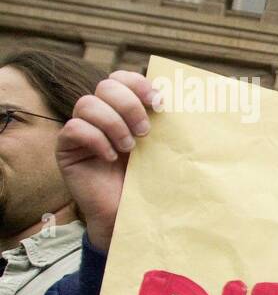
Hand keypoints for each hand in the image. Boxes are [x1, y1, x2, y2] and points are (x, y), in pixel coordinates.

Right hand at [57, 71, 155, 250]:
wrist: (132, 216)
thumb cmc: (152, 181)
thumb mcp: (164, 149)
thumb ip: (169, 125)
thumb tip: (193, 102)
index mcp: (125, 110)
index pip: (122, 78)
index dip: (138, 83)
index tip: (159, 103)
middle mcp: (102, 115)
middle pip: (106, 85)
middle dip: (129, 105)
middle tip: (145, 132)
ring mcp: (82, 130)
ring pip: (87, 103)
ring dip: (113, 124)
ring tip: (130, 149)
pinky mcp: (67, 148)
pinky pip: (73, 128)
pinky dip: (95, 140)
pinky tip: (110, 158)